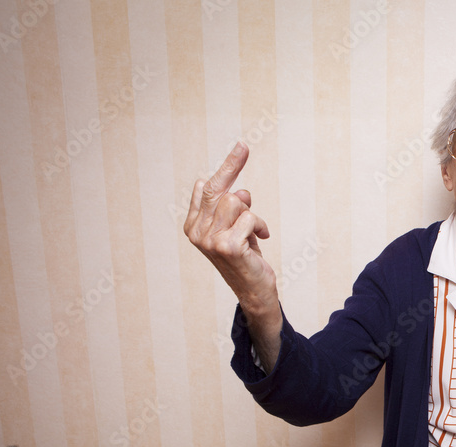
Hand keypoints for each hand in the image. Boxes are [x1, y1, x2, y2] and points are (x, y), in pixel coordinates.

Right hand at [184, 141, 281, 368]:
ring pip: (236, 202)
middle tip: (243, 145)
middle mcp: (197, 232)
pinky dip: (260, 225)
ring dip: (253, 214)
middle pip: (218, 189)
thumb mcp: (235, 229)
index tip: (240, 149)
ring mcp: (209, 239)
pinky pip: (249, 217)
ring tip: (255, 231)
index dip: (225, 169)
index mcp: (193, 225)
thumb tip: (241, 191)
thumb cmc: (246, 258)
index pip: (206, 188)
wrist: (254, 292)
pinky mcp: (226, 246)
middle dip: (232, 164)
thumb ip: (232, 210)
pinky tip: (261, 239)